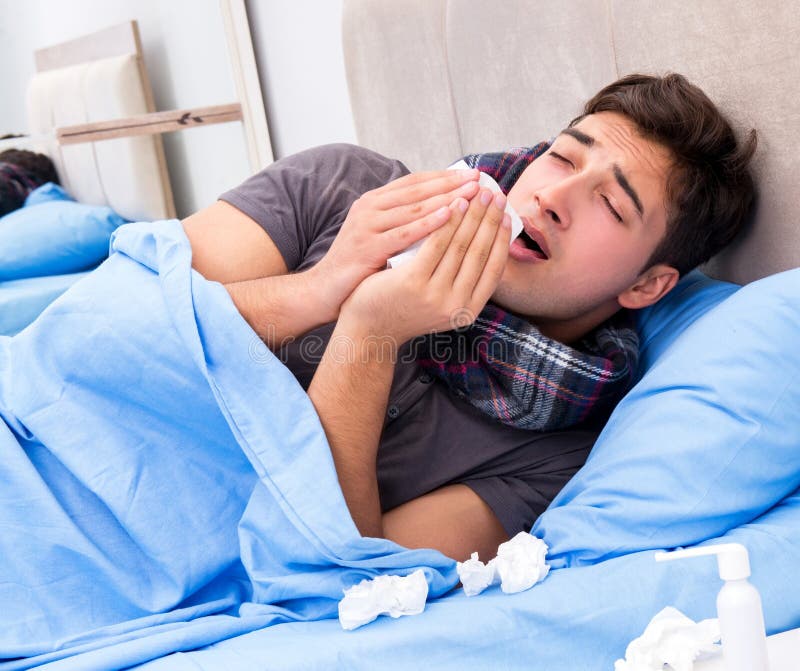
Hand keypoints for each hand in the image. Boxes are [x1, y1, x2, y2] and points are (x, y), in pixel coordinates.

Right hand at [309, 169, 479, 319]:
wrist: (326, 290)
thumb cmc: (361, 265)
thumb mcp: (383, 236)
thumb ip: (404, 222)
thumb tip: (443, 211)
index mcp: (373, 201)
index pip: (414, 182)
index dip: (444, 176)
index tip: (471, 175)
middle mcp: (369, 207)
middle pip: (417, 190)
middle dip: (450, 183)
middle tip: (479, 179)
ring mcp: (366, 225)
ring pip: (413, 207)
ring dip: (446, 199)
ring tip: (472, 194)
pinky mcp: (367, 246)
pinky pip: (404, 233)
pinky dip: (428, 223)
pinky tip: (450, 217)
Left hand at [339, 187, 511, 344]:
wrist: (371, 327)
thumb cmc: (407, 307)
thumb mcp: (442, 301)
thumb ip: (462, 280)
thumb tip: (487, 241)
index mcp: (468, 310)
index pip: (494, 268)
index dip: (502, 239)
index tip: (507, 215)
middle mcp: (456, 305)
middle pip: (480, 252)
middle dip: (490, 219)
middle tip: (494, 194)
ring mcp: (435, 294)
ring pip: (460, 245)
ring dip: (472, 213)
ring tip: (476, 191)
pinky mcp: (414, 281)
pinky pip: (436, 243)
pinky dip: (447, 220)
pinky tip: (454, 202)